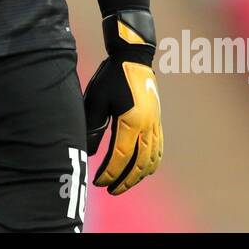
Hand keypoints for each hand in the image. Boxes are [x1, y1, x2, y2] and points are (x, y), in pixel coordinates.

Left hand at [84, 59, 162, 193]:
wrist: (134, 58)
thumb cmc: (112, 76)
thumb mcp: (97, 99)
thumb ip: (94, 126)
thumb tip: (90, 152)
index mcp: (130, 122)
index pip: (120, 157)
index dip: (109, 173)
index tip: (98, 182)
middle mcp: (147, 127)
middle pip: (138, 164)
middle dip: (125, 181)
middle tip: (110, 190)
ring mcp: (155, 125)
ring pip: (151, 160)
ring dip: (138, 176)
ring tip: (125, 184)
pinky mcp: (157, 121)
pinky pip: (158, 150)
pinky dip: (151, 164)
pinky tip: (142, 170)